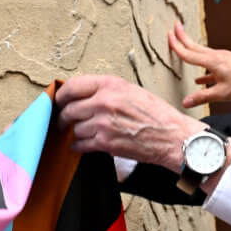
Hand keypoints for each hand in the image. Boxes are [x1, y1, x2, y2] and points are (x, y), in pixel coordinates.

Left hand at [56, 74, 201, 171]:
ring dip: (76, 132)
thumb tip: (82, 95)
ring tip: (83, 132)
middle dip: (64, 117)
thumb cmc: (156, 114)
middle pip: (69, 109)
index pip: (73, 86)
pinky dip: (78, 146)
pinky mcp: (105, 142)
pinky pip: (80, 144)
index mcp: (111, 85)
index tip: (58, 100)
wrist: (172, 136)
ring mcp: (103, 123)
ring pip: (74, 128)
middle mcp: (105, 102)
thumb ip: (107, 90)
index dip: (61, 95)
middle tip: (65, 121)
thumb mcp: (131, 91)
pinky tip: (84, 144)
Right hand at [167, 21, 230, 107]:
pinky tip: (201, 78)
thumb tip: (186, 102)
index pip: (189, 53)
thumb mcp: (222, 93)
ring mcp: (222, 59)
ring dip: (191, 49)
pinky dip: (203, 69)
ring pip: (202, 53)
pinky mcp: (228, 63)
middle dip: (183, 37)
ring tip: (184, 48)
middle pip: (194, 46)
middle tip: (174, 26)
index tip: (168, 36)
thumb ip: (202, 97)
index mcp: (212, 61)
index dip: (177, 46)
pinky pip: (210, 64)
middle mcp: (216, 56)